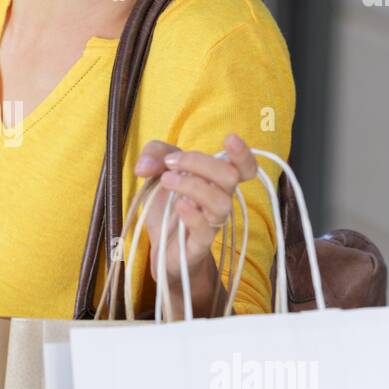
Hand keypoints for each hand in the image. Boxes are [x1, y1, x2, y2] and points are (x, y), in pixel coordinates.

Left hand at [134, 133, 256, 306]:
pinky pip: (206, 230)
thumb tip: (144, 165)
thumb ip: (153, 155)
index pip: (244, 168)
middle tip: (170, 163)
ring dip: (193, 186)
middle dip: (199, 162)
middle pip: (230, 177)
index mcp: (215, 181)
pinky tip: (177, 205)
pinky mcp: (198, 245)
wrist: (158, 250)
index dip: (244, 154)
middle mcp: (218, 200)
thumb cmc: (166, 209)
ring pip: (221, 203)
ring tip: (166, 181)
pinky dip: (192, 215)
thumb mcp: (155, 173)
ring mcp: (211, 224)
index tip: (230, 138)